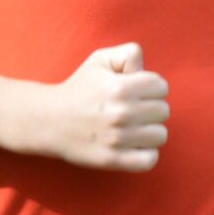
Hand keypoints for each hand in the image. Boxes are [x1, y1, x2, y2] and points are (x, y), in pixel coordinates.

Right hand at [42, 43, 168, 171]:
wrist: (50, 120)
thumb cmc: (79, 89)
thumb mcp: (100, 59)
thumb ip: (129, 54)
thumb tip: (145, 71)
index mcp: (120, 87)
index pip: (161, 87)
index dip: (151, 87)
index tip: (137, 92)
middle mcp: (121, 113)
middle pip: (163, 111)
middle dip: (151, 108)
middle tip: (134, 111)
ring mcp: (117, 138)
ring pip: (160, 135)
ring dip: (150, 131)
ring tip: (134, 128)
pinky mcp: (112, 159)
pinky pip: (149, 160)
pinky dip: (147, 154)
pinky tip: (135, 146)